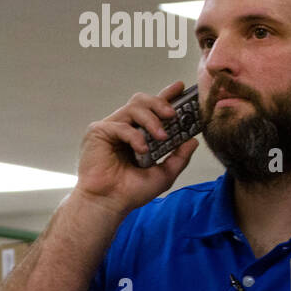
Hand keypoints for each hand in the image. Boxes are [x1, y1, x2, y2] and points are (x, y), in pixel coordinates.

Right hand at [73, 80, 200, 217]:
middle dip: (160, 103)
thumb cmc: (131, 191)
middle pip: (142, 101)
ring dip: (152, 120)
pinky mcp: (98, 132)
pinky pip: (121, 126)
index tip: (181, 87)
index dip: (166, 96)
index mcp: (139, 134)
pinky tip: (142, 150)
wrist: (110, 203)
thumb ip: (179, 157)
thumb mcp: (164, 173)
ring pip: (133, 108)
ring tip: (162, 136)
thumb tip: (193, 141)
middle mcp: (125, 127)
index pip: (153, 109)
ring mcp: (111, 128)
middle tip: (173, 114)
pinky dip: (135, 137)